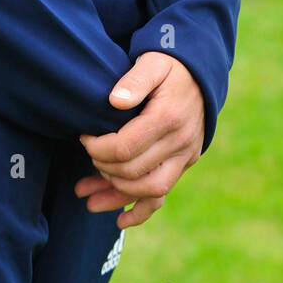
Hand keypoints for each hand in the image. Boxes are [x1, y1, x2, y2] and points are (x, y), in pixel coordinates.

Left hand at [75, 52, 204, 228]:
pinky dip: (141, 211)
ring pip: (149, 190)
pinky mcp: (184, 164)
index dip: (98, 147)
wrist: (199, 74)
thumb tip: (114, 101)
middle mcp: (180, 142)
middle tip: (86, 155)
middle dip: (103, 167)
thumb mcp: (153, 62)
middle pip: (134, 171)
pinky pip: (163, 195)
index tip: (83, 137)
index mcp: (168, 117)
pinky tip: (119, 220)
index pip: (125, 147)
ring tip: (86, 197)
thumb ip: (135, 79)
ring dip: (115, 196)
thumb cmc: (169, 66)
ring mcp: (184, 156)